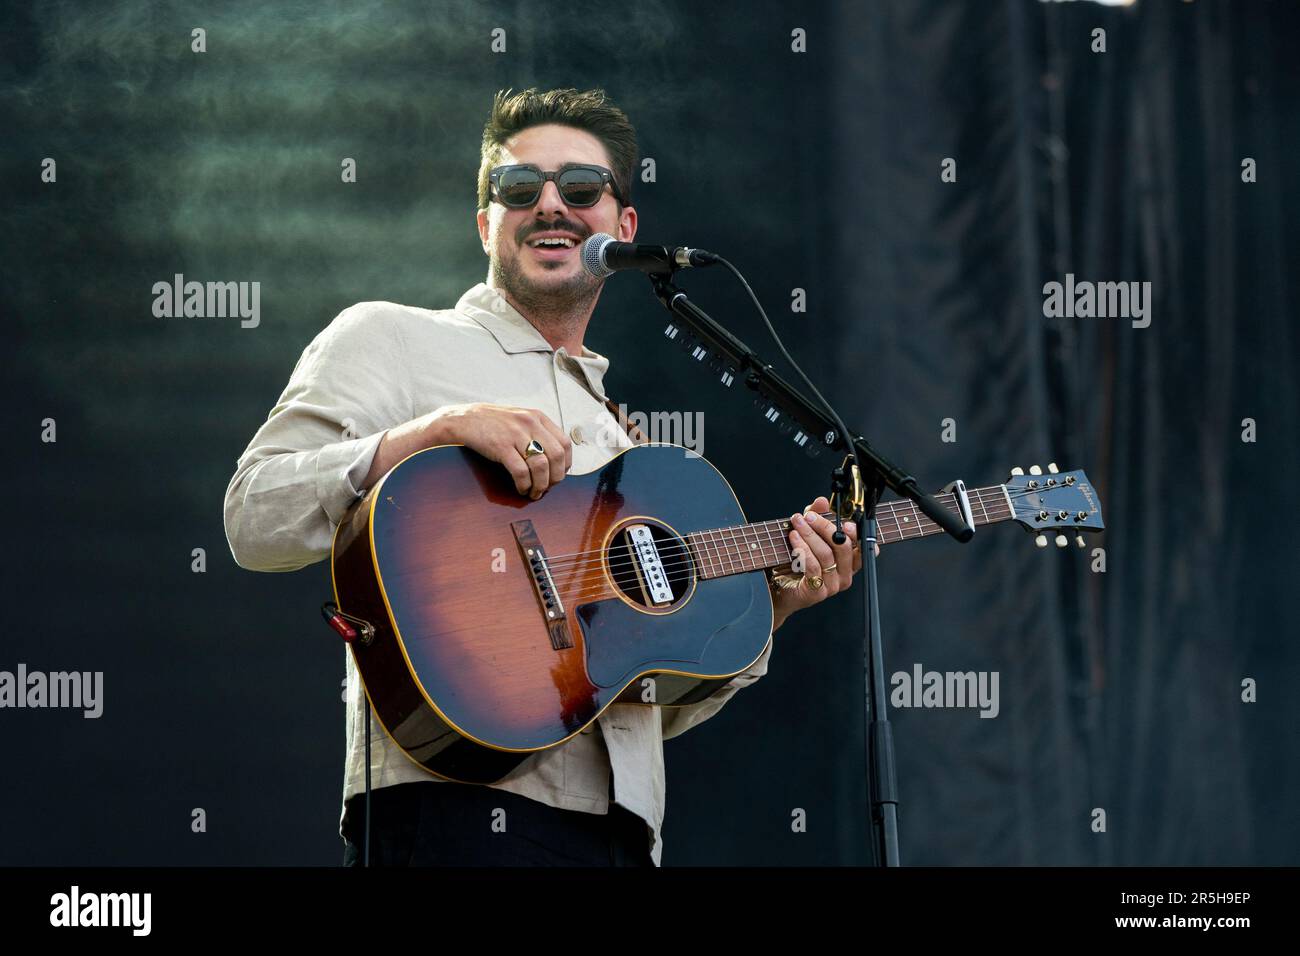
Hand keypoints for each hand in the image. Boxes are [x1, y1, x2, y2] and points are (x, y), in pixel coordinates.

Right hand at [426, 403, 572, 498]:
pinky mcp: (501, 446)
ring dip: (540, 485)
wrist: (462, 419)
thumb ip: (537, 433)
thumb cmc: (491, 424)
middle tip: (547, 488)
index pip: (565, 443)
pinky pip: (521, 472)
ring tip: (534, 492)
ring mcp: (515, 434)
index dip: (565, 464)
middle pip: (557, 456)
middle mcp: (530, 423)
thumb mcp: (519, 420)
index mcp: (537, 417)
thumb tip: (554, 458)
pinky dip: (524, 485)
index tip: (558, 475)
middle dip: (555, 478)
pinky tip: (521, 489)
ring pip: (541, 466)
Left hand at [770, 496, 879, 630]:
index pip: (864, 548)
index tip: (846, 522)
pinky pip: (812, 566)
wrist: (779, 590)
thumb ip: (817, 517)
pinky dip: (802, 549)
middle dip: (825, 528)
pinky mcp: (817, 592)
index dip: (858, 535)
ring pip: (826, 555)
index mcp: (849, 563)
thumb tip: (822, 501)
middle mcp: (845, 575)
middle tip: (809, 516)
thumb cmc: (796, 562)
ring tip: (797, 523)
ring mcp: (832, 586)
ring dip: (810, 535)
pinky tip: (794, 538)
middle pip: (843, 547)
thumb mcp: (808, 534)